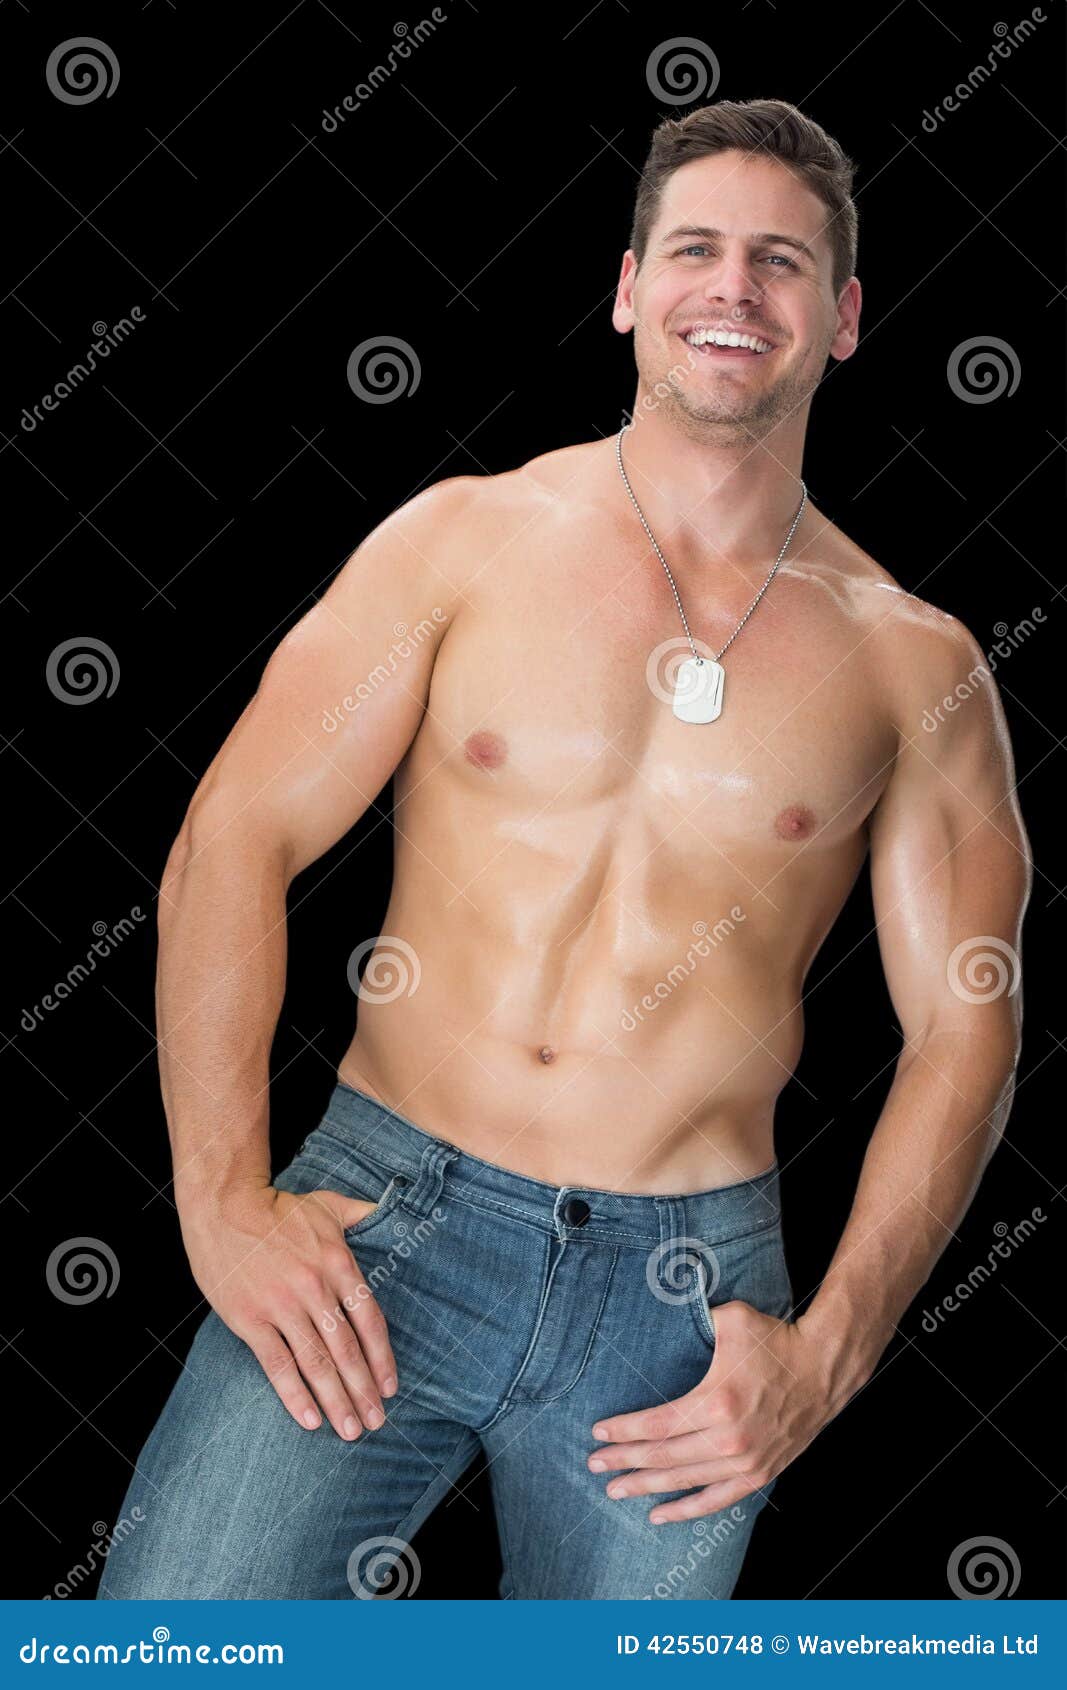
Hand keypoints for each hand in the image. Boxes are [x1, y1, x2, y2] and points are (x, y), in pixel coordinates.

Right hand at [180, 1181, 397, 1439]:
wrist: (223, 1207)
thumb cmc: (278, 1209)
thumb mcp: (327, 1205)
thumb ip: (362, 1215)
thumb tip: (391, 1210)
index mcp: (338, 1263)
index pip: (369, 1320)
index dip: (382, 1358)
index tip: (390, 1389)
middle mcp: (315, 1287)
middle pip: (347, 1349)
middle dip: (363, 1391)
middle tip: (375, 1423)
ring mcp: (281, 1305)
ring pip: (316, 1362)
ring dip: (336, 1401)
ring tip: (349, 1431)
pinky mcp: (250, 1318)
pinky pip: (277, 1364)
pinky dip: (295, 1395)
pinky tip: (310, 1419)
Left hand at [586, 1299, 835, 1522]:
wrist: (822, 1368)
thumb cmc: (774, 1340)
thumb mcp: (731, 1318)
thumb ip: (694, 1318)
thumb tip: (662, 1308)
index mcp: (716, 1402)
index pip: (656, 1425)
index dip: (623, 1431)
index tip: (598, 1433)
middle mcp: (729, 1439)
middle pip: (662, 1457)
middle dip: (624, 1461)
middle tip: (594, 1465)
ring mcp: (745, 1461)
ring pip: (684, 1482)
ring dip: (646, 1487)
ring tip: (615, 1489)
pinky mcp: (759, 1473)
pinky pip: (716, 1501)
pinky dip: (686, 1510)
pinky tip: (658, 1514)